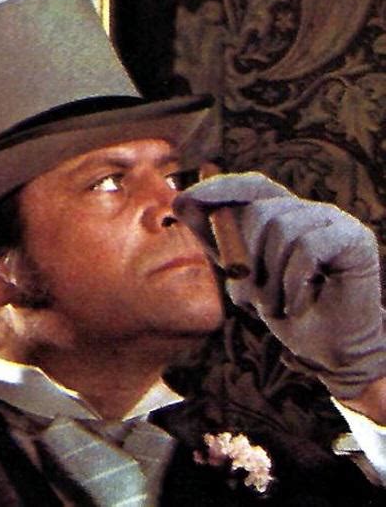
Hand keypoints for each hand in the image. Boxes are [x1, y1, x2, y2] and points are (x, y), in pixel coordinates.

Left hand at [173, 172, 385, 399]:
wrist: (325, 347)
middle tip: (252, 296)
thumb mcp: (240, 274)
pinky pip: (308, 248)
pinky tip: (299, 304)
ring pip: (283, 231)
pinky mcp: (354, 238)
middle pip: (261, 212)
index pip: (250, 186)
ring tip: (279, 306)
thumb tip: (180, 202)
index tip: (183, 201)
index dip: (219, 189)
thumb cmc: (283, 308)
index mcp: (281, 214)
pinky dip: (294, 283)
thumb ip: (216, 240)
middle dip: (246, 259)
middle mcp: (307, 210)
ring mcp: (332, 220)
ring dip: (272, 281)